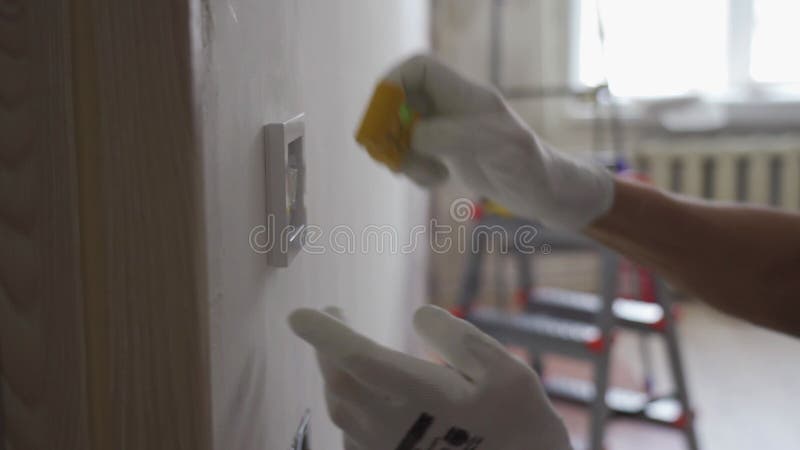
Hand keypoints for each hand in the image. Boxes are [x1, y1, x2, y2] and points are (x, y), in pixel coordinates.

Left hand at [288, 305, 571, 449]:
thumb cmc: (523, 428)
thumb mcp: (507, 373)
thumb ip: (459, 340)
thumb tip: (418, 315)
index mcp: (424, 398)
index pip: (359, 359)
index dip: (327, 333)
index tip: (299, 314)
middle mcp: (396, 429)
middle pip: (339, 383)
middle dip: (327, 347)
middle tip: (331, 317)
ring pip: (341, 410)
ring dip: (335, 374)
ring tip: (341, 350)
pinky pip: (352, 433)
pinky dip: (349, 404)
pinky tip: (362, 393)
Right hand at [382, 54, 613, 229]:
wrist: (546, 193)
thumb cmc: (529, 168)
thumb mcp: (493, 148)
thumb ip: (450, 137)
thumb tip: (411, 136)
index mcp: (466, 96)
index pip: (420, 68)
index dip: (393, 84)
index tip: (384, 117)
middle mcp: (454, 107)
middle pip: (401, 100)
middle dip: (389, 130)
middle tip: (391, 158)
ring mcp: (448, 128)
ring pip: (403, 129)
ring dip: (401, 154)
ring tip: (426, 175)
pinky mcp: (447, 150)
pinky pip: (412, 152)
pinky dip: (413, 168)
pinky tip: (436, 180)